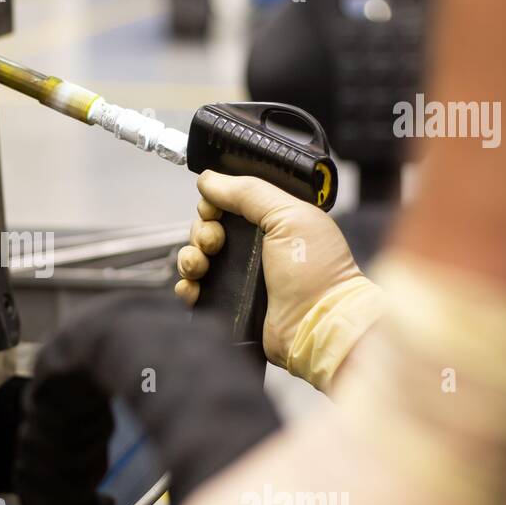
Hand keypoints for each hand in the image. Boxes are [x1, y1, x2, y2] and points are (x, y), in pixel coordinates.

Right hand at [174, 171, 381, 390]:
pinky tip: (193, 287)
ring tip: (200, 266)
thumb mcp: (289, 216)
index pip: (230, 203)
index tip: (212, 210)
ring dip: (189, 258)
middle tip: (213, 242)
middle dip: (201, 232)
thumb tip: (211, 179)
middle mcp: (257, 248)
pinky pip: (195, 290)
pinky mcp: (229, 304)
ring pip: (197, 258)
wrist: (319, 326)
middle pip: (209, 228)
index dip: (214, 203)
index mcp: (275, 221)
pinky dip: (186, 286)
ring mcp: (242, 277)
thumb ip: (249, 192)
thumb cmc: (317, 273)